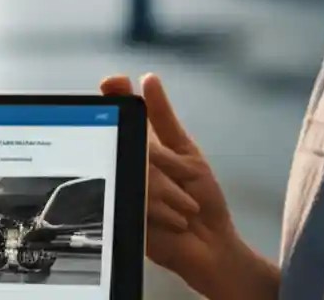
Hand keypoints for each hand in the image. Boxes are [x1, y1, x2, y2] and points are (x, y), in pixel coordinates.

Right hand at [101, 73, 276, 299]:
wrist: (210, 245)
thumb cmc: (201, 199)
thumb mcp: (186, 153)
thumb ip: (163, 118)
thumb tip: (147, 79)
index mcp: (140, 145)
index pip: (118, 113)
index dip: (113, 95)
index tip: (113, 82)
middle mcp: (127, 163)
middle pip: (130, 143)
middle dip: (161, 161)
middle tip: (182, 177)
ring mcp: (122, 187)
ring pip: (138, 171)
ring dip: (171, 190)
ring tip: (186, 206)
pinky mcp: (120, 213)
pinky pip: (138, 199)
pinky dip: (165, 209)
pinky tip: (177, 220)